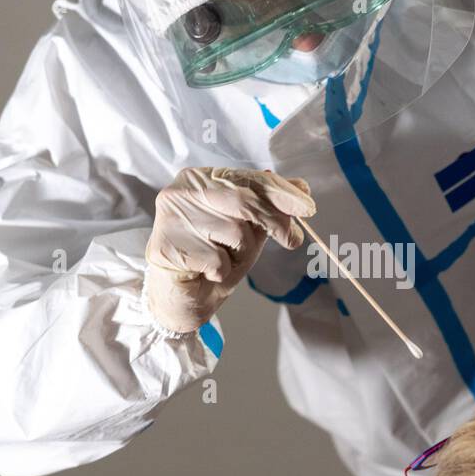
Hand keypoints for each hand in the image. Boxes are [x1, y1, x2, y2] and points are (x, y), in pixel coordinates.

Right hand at [144, 167, 314, 332]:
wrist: (182, 297)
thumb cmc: (213, 258)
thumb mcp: (248, 230)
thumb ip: (269, 208)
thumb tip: (302, 188)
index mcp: (200, 179)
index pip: (247, 178)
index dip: (281, 192)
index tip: (308, 206)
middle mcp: (182, 192)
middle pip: (243, 201)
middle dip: (275, 222)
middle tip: (292, 239)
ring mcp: (171, 217)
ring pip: (234, 231)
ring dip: (241, 254)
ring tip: (224, 259)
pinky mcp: (167, 245)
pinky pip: (217, 259)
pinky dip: (221, 272)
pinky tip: (205, 272)